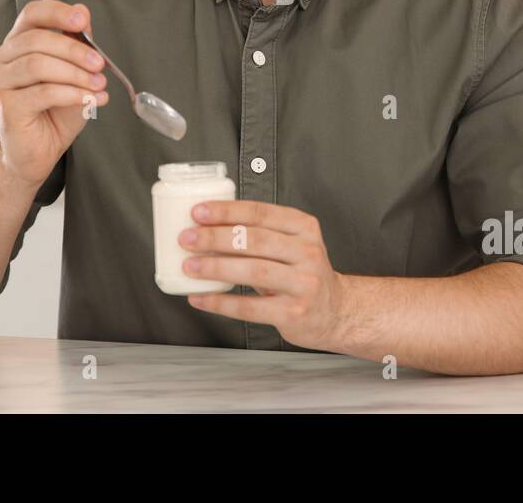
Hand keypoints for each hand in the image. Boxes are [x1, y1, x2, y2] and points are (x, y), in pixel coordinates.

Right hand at [0, 0, 108, 187]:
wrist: (39, 152)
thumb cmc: (55, 111)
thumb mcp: (74, 73)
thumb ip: (77, 45)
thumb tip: (83, 13)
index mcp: (17, 43)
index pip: (32, 13)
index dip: (57, 12)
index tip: (83, 20)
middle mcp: (2, 59)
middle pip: (36, 39)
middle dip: (74, 50)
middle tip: (101, 64)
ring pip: (37, 64)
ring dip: (75, 73)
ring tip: (98, 85)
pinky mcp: (6, 106)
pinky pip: (43, 92)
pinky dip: (73, 94)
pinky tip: (91, 100)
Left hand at [180, 200, 347, 351]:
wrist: (335, 311)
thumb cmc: (302, 273)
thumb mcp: (292, 244)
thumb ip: (260, 233)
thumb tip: (206, 227)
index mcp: (303, 227)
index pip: (260, 213)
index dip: (226, 211)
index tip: (198, 212)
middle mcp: (306, 252)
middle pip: (254, 239)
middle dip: (215, 237)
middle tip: (187, 238)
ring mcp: (303, 283)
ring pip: (252, 271)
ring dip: (215, 267)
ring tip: (190, 266)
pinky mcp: (293, 312)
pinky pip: (250, 307)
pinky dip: (220, 302)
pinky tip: (201, 297)